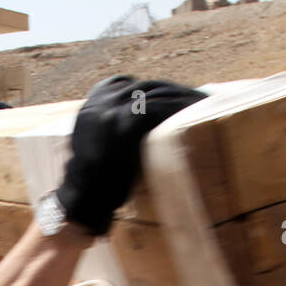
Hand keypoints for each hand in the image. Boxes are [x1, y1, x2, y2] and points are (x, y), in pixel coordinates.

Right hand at [56, 76, 206, 234]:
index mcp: (91, 106)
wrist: (84, 200)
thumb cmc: (94, 185)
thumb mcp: (95, 150)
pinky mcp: (124, 124)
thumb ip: (109, 134)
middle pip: (143, 87)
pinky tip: (193, 111)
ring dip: (179, 96)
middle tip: (194, 97)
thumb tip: (131, 134)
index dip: (150, 89)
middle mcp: (100, 103)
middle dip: (170, 90)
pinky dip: (175, 109)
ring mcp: (111, 111)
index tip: (170, 93)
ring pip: (153, 94)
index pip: (124, 84)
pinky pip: (156, 108)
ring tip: (200, 102)